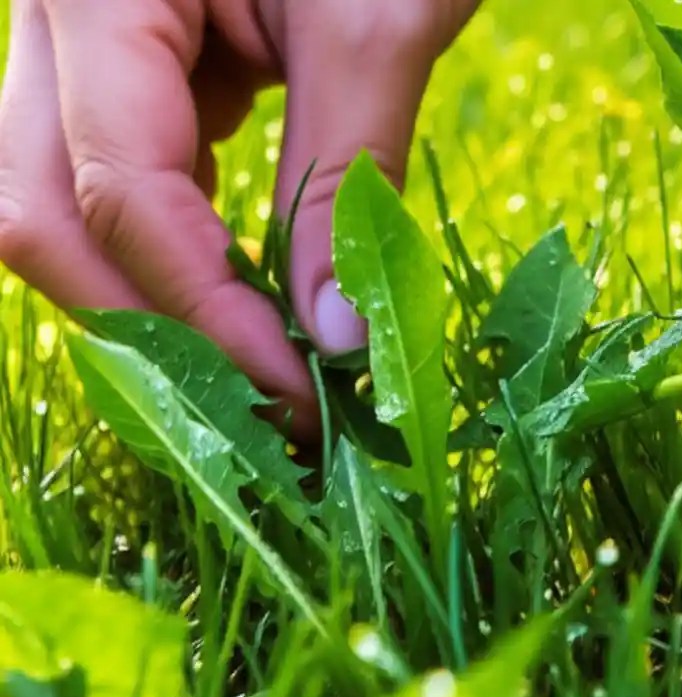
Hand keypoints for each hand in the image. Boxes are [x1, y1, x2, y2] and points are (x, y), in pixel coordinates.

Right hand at [0, 0, 476, 437]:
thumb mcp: (378, 24)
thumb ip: (347, 177)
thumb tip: (336, 341)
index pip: (118, 186)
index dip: (205, 311)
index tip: (299, 396)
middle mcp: (52, 17)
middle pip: (40, 212)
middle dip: (153, 326)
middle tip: (274, 410)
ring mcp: (74, 45)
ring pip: (59, 209)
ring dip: (158, 301)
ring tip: (267, 371)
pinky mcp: (120, 69)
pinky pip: (115, 180)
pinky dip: (179, 251)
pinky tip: (252, 295)